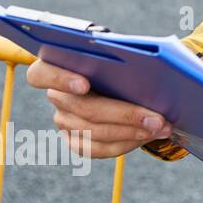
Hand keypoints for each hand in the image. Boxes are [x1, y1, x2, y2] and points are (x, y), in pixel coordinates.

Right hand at [26, 59, 172, 158]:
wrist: (124, 79)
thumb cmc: (122, 61)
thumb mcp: (123, 53)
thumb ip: (125, 57)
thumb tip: (153, 68)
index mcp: (57, 67)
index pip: (41, 74)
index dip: (60, 79)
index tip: (84, 84)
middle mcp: (57, 96)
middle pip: (83, 109)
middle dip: (125, 115)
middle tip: (157, 118)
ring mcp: (64, 121)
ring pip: (93, 133)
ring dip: (132, 132)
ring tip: (161, 127)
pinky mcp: (75, 140)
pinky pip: (97, 149)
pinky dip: (126, 143)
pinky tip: (148, 136)